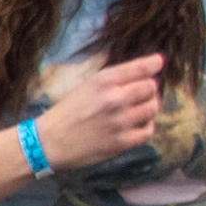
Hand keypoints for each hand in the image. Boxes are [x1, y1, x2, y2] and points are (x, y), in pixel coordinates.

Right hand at [30, 52, 168, 173]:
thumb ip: (112, 78)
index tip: (159, 63)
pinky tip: (134, 126)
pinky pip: (149, 130)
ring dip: (148, 108)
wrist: (47, 143)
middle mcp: (114, 98)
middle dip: (147, 90)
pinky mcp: (122, 141)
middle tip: (138, 96)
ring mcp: (120, 121)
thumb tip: (143, 69)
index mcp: (103, 81)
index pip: (141, 68)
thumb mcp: (85, 86)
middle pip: (151, 87)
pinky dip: (145, 127)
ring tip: (136, 112)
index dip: (154, 64)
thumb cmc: (65, 113)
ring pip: (153, 108)